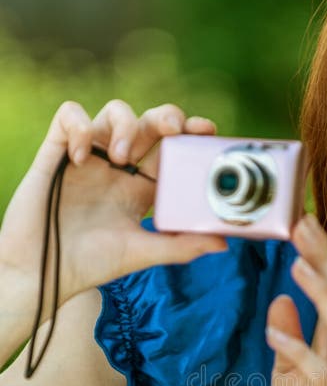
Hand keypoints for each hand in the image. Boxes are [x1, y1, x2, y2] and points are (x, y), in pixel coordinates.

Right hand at [0, 100, 228, 308]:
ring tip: (121, 159)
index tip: (206, 131)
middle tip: (172, 128)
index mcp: (141, 189)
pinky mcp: (57, 151)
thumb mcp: (140, 254)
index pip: (172, 151)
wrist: (43, 274)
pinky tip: (81, 157)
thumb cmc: (90, 265)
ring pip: (113, 111)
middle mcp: (118, 168)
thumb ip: (180, 246)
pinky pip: (70, 116)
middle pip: (149, 124)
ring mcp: (89, 157)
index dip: (189, 135)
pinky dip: (80, 126)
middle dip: (165, 117)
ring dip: (125, 126)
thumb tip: (223, 241)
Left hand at [266, 214, 326, 385]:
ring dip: (322, 295)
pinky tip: (274, 331)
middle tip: (304, 224)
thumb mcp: (290, 373)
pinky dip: (296, 350)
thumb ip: (290, 337)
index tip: (305, 222)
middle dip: (325, 260)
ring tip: (299, 264)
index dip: (324, 256)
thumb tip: (280, 300)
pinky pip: (318, 373)